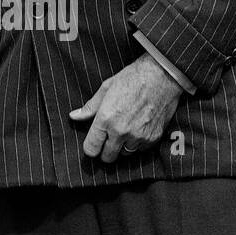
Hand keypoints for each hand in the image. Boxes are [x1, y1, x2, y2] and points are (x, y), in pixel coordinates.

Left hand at [68, 55, 182, 162]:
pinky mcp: (153, 139)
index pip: (92, 148)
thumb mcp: (106, 88)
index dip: (90, 148)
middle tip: (107, 139)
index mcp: (106, 119)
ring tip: (124, 129)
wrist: (161, 76)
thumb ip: (89, 107)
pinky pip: (140, 149)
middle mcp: (121, 132)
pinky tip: (137, 128)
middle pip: (108, 157)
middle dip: (105, 150)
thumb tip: (74, 117)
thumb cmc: (132, 79)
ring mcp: (138, 137)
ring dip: (122, 146)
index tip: (92, 144)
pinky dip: (137, 143)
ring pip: (124, 154)